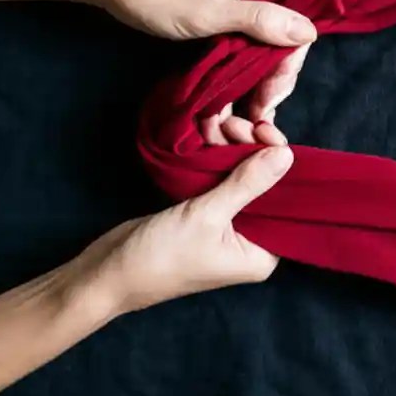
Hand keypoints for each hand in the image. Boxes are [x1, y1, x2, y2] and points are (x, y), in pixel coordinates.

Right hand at [66, 146, 291, 316]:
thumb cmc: (160, 255)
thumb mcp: (207, 216)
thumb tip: (287, 155)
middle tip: (232, 125)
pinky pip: (221, 179)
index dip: (280, 161)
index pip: (289, 199)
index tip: (264, 130)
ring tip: (215, 124)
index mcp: (263, 253)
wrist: (107, 272)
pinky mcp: (205, 214)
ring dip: (232, 148)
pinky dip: (217, 157)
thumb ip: (248, 184)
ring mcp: (228, 227)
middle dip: (252, 149)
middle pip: (267, 185)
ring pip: (242, 177)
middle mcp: (252, 241)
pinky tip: (209, 134)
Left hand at [77, 0, 313, 136]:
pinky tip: (232, 99)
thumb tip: (309, 33)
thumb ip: (259, 21)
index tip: (267, 103)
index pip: (297, 26)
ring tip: (242, 117)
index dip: (286, 69)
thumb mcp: (208, 11)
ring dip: (255, 81)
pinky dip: (239, 70)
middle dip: (271, 80)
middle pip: (281, 38)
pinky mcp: (222, 9)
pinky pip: (243, 42)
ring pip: (262, 45)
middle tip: (253, 118)